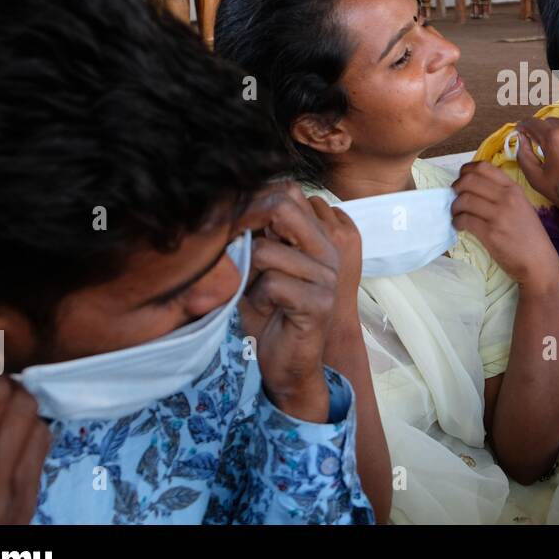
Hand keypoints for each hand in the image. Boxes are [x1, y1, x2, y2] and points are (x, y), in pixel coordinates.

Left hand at [238, 182, 359, 422]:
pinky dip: (257, 297)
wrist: (288, 365)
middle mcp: (327, 250)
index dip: (254, 202)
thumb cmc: (269, 313)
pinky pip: (272, 283)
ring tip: (255, 291)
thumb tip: (231, 203)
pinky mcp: (319, 302)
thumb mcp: (261, 266)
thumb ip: (258, 234)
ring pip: (265, 251)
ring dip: (248, 274)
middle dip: (247, 228)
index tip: (236, 227)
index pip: (288, 192)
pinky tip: (264, 308)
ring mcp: (326, 276)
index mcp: (316, 236)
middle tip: (236, 252)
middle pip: (282, 208)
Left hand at [451, 160, 558, 289]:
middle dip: (456, 187)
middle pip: (469, 180)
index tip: (461, 179)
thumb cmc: (529, 235)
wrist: (538, 261)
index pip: (483, 167)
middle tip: (454, 196)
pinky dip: (456, 221)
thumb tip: (475, 187)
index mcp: (514, 188)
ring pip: (464, 199)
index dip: (466, 170)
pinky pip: (464, 219)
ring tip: (456, 214)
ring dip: (454, 207)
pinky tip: (459, 226)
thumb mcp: (521, 206)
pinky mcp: (490, 232)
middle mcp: (506, 197)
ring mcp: (498, 214)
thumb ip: (502, 194)